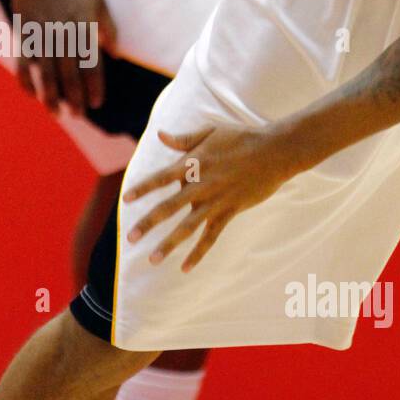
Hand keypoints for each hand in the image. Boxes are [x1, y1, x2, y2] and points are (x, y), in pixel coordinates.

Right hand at [10, 0, 115, 113]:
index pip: (91, 63)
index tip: (96, 103)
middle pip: (69, 72)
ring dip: (50, 96)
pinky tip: (32, 95)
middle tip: (77, 115)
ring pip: (45, 72)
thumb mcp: (98, 1)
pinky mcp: (23, 32)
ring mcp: (41, 33)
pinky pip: (23, 63)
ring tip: (56, 113)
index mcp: (84, 25)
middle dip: (73, 97)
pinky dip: (26, 81)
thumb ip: (108, 28)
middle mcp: (63, 31)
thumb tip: (115, 56)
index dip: (94, 85)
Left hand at [122, 123, 295, 270]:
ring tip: (153, 260)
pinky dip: (199, 253)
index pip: (161, 178)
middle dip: (148, 223)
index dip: (143, 188)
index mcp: (193, 164)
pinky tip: (185, 267)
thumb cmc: (241, 138)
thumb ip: (184, 140)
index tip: (125, 199)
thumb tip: (159, 135)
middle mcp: (201, 185)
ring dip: (169, 244)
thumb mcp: (210, 132)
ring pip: (187, 227)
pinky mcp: (229, 212)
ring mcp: (215, 201)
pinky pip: (211, 237)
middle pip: (168, 207)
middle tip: (130, 238)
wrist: (274, 151)